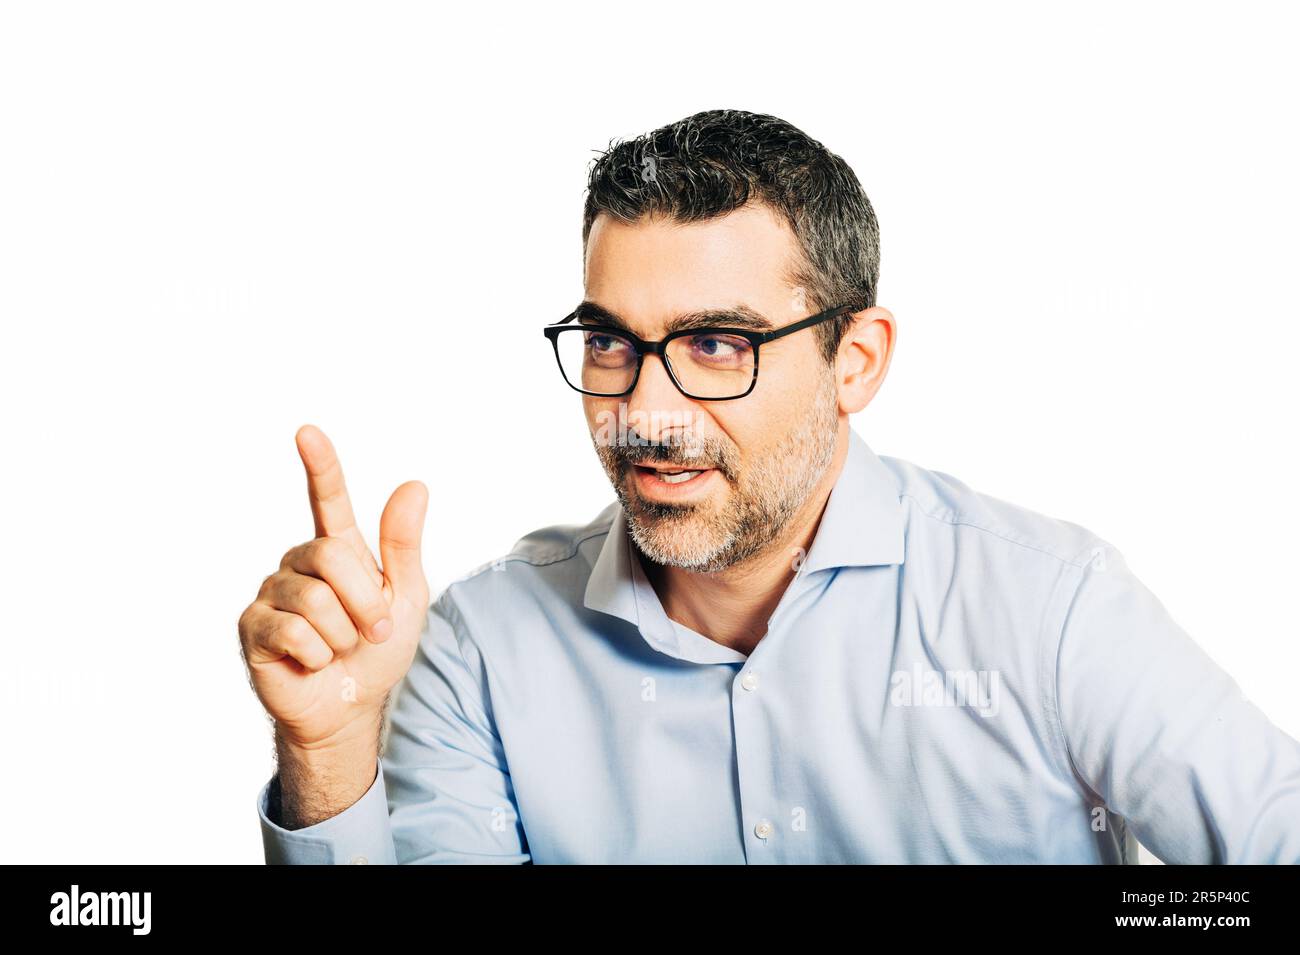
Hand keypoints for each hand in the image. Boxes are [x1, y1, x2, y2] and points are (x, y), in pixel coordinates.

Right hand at [238, 424, 429, 750]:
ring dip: (343, 633)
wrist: (349, 706)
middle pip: (332, 556)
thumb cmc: (375, 650)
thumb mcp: (405, 597)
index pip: (328, 498)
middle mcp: (299, 563)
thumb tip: (414, 485)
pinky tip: (311, 662)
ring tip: (339, 648)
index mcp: (338, 549)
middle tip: (374, 631)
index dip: (320, 465)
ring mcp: (272, 592)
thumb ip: (403, 544)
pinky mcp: (253, 626)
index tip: (307, 432)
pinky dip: (316, 653)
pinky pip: (293, 630)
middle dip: (365, 602)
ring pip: (314, 598)